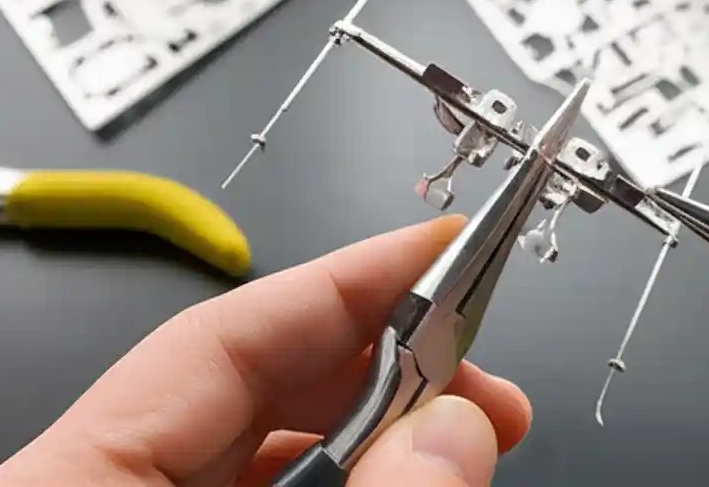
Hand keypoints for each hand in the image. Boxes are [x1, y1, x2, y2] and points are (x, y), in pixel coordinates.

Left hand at [0, 215, 531, 486]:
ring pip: (273, 451)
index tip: (446, 246)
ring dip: (384, 439)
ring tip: (466, 445)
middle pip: (254, 387)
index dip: (351, 278)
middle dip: (392, 372)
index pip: (220, 335)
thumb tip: (457, 435)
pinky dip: (347, 486)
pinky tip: (407, 483)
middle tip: (488, 386)